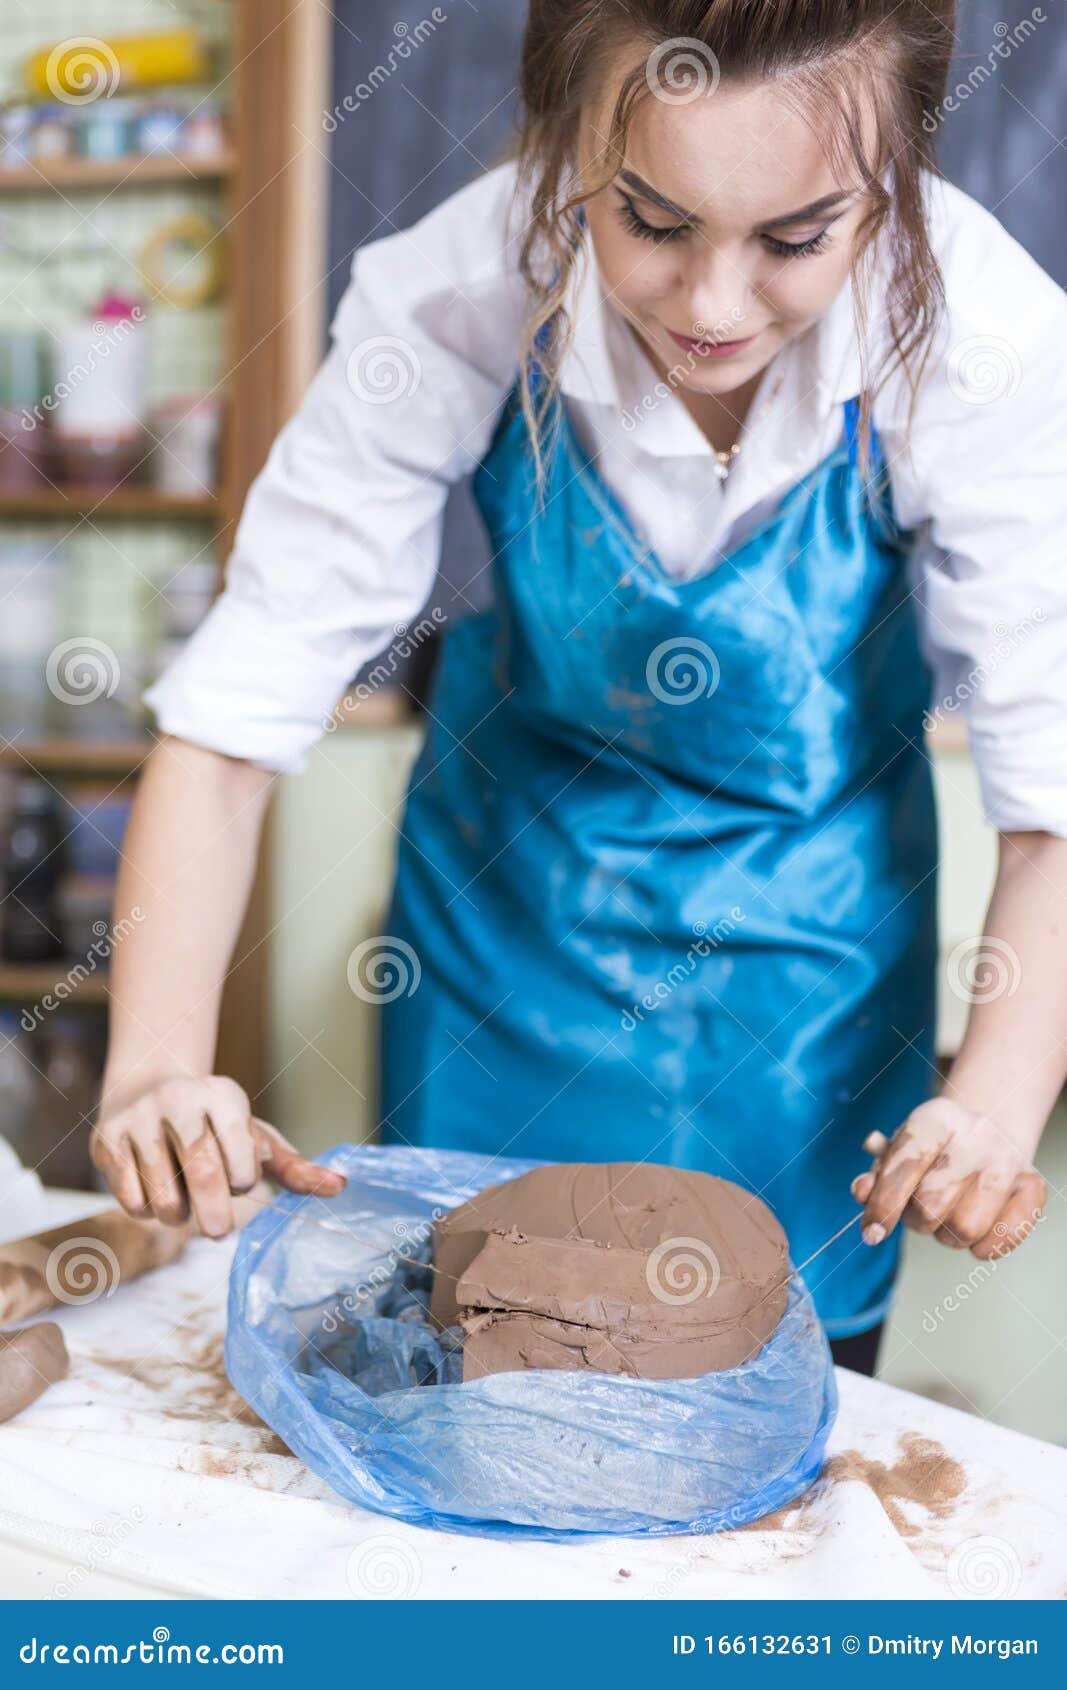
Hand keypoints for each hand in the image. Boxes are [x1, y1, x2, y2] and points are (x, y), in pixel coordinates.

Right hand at [91, 1075, 344, 1237]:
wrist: (147, 1085)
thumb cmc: (214, 1124)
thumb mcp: (255, 1137)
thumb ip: (294, 1167)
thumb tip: (341, 1187)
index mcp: (224, 1095)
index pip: (243, 1158)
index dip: (244, 1181)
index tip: (239, 1178)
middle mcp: (179, 1100)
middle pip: (204, 1176)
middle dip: (216, 1215)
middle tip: (219, 1229)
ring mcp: (138, 1120)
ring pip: (164, 1197)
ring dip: (179, 1215)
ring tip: (184, 1202)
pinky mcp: (106, 1141)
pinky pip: (131, 1200)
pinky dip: (147, 1210)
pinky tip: (153, 1193)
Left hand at [851, 1097, 1045, 1259]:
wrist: (987, 1133)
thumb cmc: (933, 1149)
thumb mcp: (900, 1150)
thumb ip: (877, 1175)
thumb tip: (862, 1192)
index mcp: (936, 1117)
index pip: (903, 1170)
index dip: (882, 1207)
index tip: (872, 1232)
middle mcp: (976, 1134)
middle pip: (929, 1206)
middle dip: (915, 1220)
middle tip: (919, 1211)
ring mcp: (1007, 1160)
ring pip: (965, 1229)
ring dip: (947, 1235)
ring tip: (948, 1216)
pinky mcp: (1033, 1185)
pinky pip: (1002, 1239)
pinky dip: (983, 1246)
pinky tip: (976, 1230)